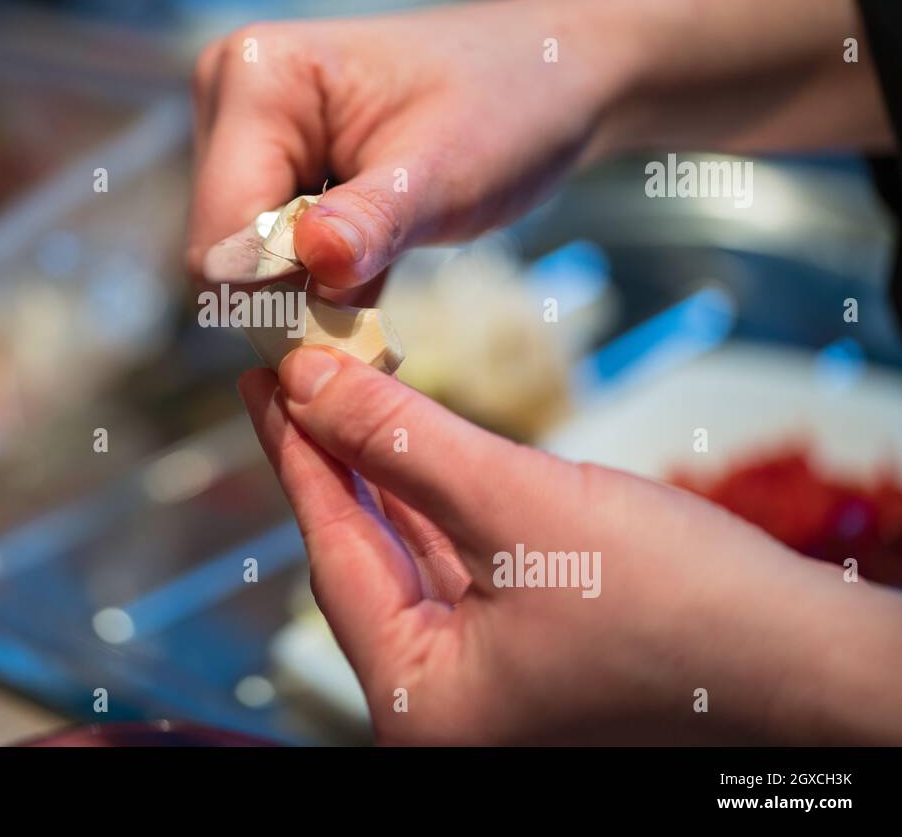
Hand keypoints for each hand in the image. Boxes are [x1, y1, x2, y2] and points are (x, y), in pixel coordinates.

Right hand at [188, 0, 891, 294]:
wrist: (550, 79)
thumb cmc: (509, 104)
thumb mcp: (446, 169)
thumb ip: (374, 220)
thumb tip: (313, 263)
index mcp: (258, 77)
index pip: (222, 228)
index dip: (272, 296)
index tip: (340, 340)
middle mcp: (233, 101)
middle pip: (224, 250)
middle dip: (290, 300)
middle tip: (368, 323)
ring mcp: (251, 138)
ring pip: (247, 263)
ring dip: (307, 301)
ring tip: (379, 296)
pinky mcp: (274, 171)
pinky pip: (273, 257)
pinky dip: (317, 290)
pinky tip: (367, 289)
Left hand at [239, 347, 901, 744]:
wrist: (819, 670)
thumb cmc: (684, 610)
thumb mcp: (519, 505)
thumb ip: (402, 442)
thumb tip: (308, 381)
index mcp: (421, 706)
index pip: (331, 553)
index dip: (294, 452)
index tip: (263, 380)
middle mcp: (444, 709)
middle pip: (365, 555)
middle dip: (334, 457)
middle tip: (294, 374)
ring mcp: (491, 689)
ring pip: (414, 557)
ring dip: (385, 472)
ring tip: (343, 392)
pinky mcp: (535, 658)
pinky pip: (463, 568)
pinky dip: (437, 503)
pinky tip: (413, 448)